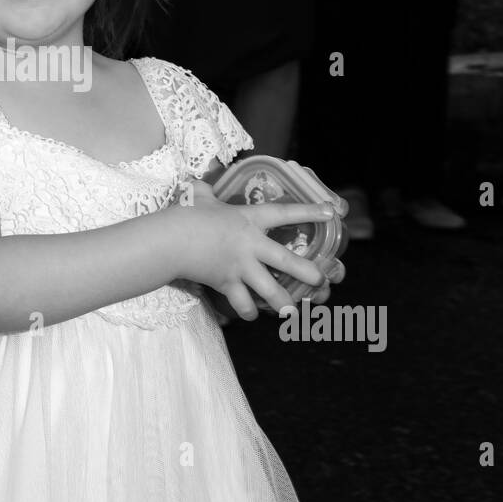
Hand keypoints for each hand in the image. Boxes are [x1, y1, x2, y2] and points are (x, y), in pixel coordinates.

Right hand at [174, 180, 335, 320]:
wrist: (170, 240)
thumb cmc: (185, 214)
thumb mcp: (199, 197)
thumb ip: (205, 192)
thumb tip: (196, 186)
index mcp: (249, 219)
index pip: (285, 212)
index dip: (310, 212)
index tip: (332, 212)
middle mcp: (250, 245)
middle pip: (287, 261)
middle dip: (308, 273)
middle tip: (322, 281)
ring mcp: (240, 267)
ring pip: (270, 290)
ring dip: (283, 304)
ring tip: (293, 312)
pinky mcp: (226, 284)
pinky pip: (241, 303)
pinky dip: (247, 312)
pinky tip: (252, 315)